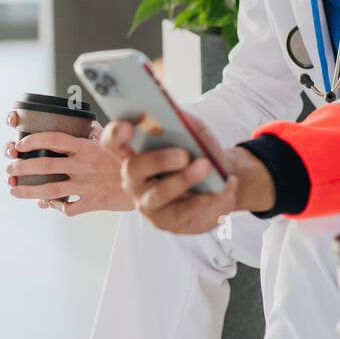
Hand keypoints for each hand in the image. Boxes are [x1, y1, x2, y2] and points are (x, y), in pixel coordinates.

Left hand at [5, 110, 132, 215]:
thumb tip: (85, 124)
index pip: (54, 139)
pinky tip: (50, 204)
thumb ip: (98, 132)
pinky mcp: (94, 202)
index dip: (33, 141)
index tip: (20, 145)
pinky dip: (57, 207)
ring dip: (29, 190)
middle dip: (23, 168)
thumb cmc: (135, 156)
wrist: (153, 181)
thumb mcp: (117, 138)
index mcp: (88, 146)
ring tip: (14, 190)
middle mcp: (84, 166)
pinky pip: (70, 208)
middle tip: (11, 169)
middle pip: (45, 165)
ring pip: (51, 190)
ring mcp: (87, 185)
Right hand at [99, 113, 275, 233]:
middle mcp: (134, 180)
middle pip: (133, 169)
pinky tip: (226, 184)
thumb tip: (178, 117)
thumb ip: (185, 122)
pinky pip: (186, 212)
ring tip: (206, 166)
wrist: (219, 180)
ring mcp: (148, 203)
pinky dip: (210, 196)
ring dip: (184, 180)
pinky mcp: (168, 222)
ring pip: (159, 194)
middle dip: (158, 160)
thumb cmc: (199, 151)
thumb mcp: (195, 131)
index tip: (128, 126)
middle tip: (183, 155)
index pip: (113, 142)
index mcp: (134, 152)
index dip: (115, 134)